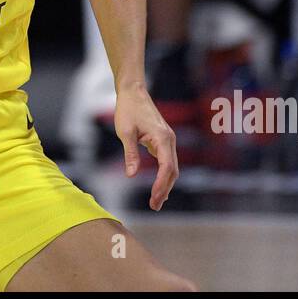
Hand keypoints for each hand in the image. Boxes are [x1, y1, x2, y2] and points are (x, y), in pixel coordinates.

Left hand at [115, 84, 178, 210]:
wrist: (132, 92)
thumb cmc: (128, 110)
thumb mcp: (125, 133)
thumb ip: (130, 154)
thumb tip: (132, 175)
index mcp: (162, 138)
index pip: (166, 167)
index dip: (161, 184)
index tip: (154, 198)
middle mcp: (169, 140)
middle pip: (172, 170)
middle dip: (164, 189)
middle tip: (155, 206)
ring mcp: (168, 140)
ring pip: (171, 167)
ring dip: (165, 184)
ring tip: (157, 201)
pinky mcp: (163, 140)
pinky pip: (167, 161)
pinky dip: (164, 175)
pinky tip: (158, 186)